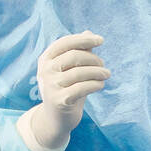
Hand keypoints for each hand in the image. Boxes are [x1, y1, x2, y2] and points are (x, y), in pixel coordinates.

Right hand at [19, 31, 110, 150]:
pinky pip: (82, 88)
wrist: (57, 117)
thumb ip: (79, 52)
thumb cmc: (68, 88)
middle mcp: (45, 70)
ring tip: (106, 75)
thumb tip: (89, 32)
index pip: (65, 42)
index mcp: (46, 59)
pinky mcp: (59, 100)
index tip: (101, 40)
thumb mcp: (71, 69)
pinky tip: (100, 85)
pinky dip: (96, 84)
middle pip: (75, 56)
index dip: (84, 40)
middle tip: (104, 67)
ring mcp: (50, 85)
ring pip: (80, 72)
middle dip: (94, 59)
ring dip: (99, 72)